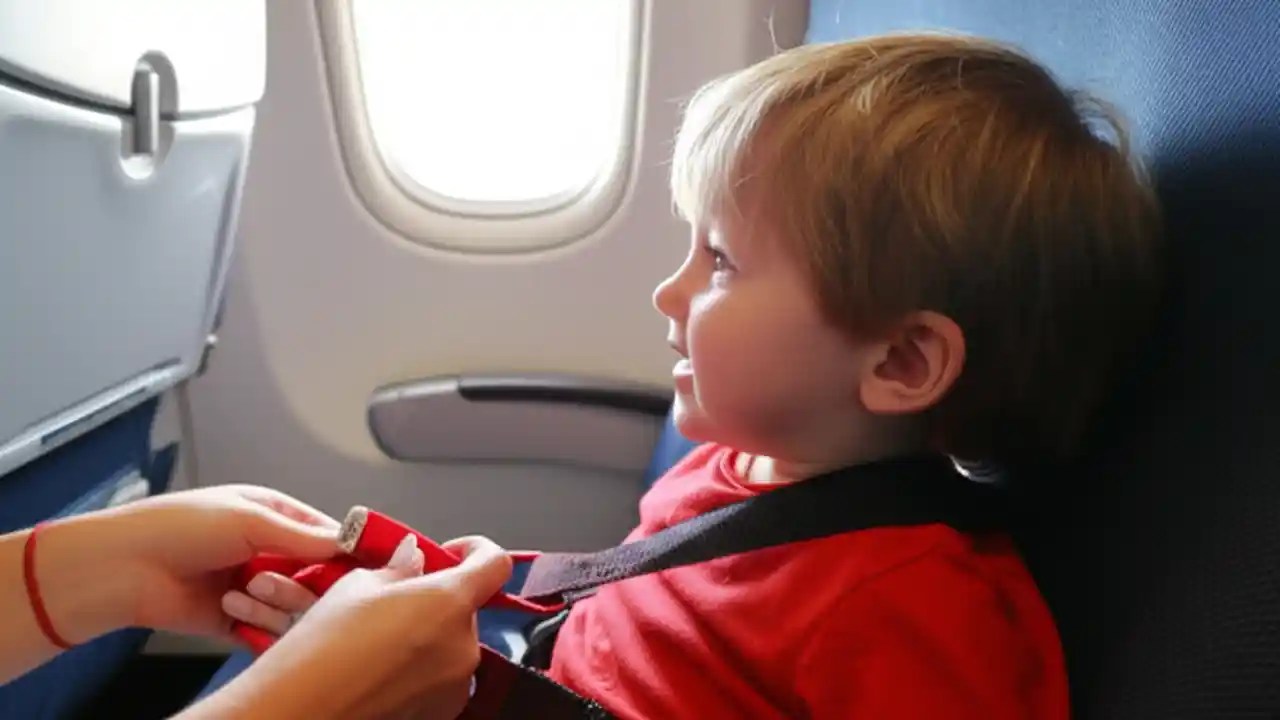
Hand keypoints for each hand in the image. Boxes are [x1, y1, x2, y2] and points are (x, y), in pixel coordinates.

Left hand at [100, 485, 339, 639]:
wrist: (124, 568)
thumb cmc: (181, 528)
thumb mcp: (250, 521)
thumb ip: (304, 536)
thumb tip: (351, 541)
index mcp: (273, 515)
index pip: (326, 533)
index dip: (346, 549)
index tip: (366, 565)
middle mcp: (267, 550)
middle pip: (315, 574)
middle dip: (304, 581)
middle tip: (282, 580)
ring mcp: (253, 585)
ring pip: (294, 604)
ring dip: (273, 601)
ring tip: (242, 591)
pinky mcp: (237, 618)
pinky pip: (269, 629)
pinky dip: (259, 624)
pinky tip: (234, 608)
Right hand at [200, 534, 512, 719]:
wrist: (301, 710)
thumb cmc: (324, 646)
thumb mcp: (357, 586)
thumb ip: (399, 568)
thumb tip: (414, 558)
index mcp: (449, 603)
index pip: (495, 563)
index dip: (477, 551)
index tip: (451, 553)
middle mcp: (464, 645)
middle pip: (466, 607)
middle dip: (437, 600)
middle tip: (394, 602)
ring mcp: (457, 683)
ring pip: (453, 643)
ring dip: (429, 635)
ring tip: (382, 640)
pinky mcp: (443, 712)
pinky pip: (443, 676)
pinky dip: (423, 668)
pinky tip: (383, 669)